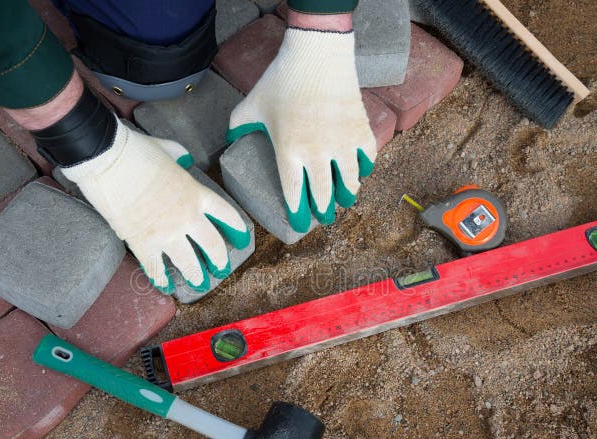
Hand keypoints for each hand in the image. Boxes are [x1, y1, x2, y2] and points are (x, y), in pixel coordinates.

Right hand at [60, 119, 250, 293]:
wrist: (109, 159)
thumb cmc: (137, 149)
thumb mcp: (168, 149)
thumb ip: (180, 157)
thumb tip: (185, 159)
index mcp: (196, 193)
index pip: (226, 214)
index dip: (236, 228)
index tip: (242, 237)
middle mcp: (188, 216)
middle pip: (212, 245)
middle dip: (219, 260)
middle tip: (220, 269)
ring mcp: (167, 233)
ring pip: (188, 263)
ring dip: (195, 275)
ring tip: (199, 284)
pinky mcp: (143, 243)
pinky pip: (156, 267)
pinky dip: (161, 278)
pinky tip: (165, 285)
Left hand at [227, 21, 375, 232]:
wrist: (317, 55)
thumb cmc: (282, 80)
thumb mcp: (252, 104)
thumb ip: (238, 126)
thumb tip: (230, 139)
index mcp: (289, 151)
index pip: (294, 193)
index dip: (298, 213)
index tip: (300, 224)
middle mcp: (317, 153)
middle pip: (323, 194)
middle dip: (323, 211)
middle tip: (324, 217)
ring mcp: (342, 143)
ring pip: (349, 182)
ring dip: (346, 195)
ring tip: (344, 200)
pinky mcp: (361, 131)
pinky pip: (366, 160)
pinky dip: (364, 170)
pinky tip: (359, 173)